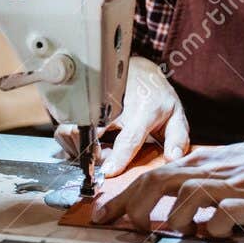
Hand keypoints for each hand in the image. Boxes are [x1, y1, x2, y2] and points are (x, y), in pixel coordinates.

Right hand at [54, 55, 189, 175]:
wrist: (137, 70)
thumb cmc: (157, 98)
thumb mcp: (175, 115)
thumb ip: (177, 139)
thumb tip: (173, 159)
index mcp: (144, 110)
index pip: (130, 136)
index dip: (119, 155)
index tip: (108, 172)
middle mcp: (117, 105)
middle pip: (94, 132)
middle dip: (91, 153)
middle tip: (98, 167)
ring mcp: (95, 103)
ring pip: (74, 129)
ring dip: (78, 148)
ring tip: (92, 155)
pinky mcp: (81, 105)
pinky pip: (66, 128)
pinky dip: (70, 142)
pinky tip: (82, 147)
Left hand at [92, 133, 243, 236]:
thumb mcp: (220, 169)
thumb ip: (191, 185)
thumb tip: (160, 208)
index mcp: (198, 164)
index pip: (150, 176)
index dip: (121, 196)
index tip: (99, 215)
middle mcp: (209, 172)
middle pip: (159, 182)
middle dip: (135, 206)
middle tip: (126, 227)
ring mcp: (232, 187)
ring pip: (188, 196)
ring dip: (175, 217)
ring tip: (175, 231)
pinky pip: (226, 214)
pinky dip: (214, 225)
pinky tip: (213, 232)